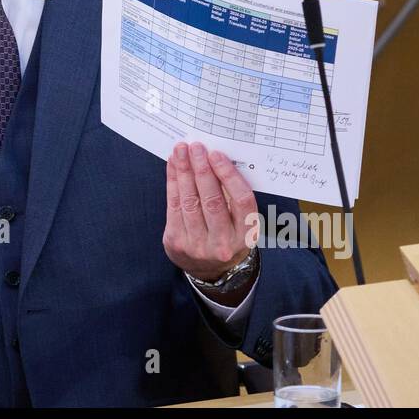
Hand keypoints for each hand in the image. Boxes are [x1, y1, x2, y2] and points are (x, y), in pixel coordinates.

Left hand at [163, 141, 259, 281]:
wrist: (211, 270)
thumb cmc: (229, 236)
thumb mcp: (241, 222)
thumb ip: (232, 195)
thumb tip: (214, 158)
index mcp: (246, 235)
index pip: (241, 201)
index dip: (228, 175)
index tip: (216, 154)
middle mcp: (223, 243)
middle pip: (212, 201)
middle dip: (202, 170)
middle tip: (196, 147)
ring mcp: (197, 245)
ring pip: (190, 202)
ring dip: (184, 172)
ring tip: (181, 151)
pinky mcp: (176, 243)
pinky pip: (173, 206)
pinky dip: (172, 182)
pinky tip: (173, 166)